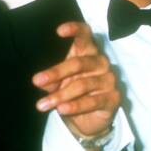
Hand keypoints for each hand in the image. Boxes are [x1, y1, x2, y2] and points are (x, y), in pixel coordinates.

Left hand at [32, 21, 120, 138]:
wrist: (89, 119)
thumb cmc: (73, 93)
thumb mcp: (59, 84)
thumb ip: (52, 81)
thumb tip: (40, 81)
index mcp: (88, 52)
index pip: (85, 35)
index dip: (75, 30)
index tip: (59, 31)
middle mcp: (101, 62)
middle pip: (79, 62)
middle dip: (56, 72)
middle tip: (36, 81)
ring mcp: (109, 80)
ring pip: (83, 84)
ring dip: (61, 95)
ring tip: (43, 104)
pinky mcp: (113, 98)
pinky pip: (93, 101)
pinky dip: (75, 106)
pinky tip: (62, 109)